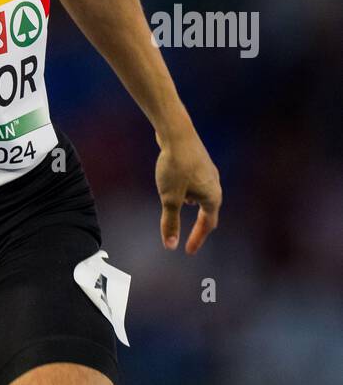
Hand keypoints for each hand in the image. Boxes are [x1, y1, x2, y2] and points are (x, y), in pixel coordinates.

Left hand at [154, 124, 221, 253]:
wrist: (177, 132)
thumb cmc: (175, 166)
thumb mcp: (170, 198)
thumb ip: (170, 222)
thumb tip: (170, 246)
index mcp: (212, 198)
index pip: (207, 225)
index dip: (197, 239)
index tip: (188, 251)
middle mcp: (215, 185)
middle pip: (208, 211)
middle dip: (199, 225)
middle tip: (193, 238)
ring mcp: (208, 172)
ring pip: (203, 195)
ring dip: (194, 205)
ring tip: (181, 209)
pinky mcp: (199, 161)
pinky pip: (196, 183)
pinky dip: (188, 191)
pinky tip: (178, 187)